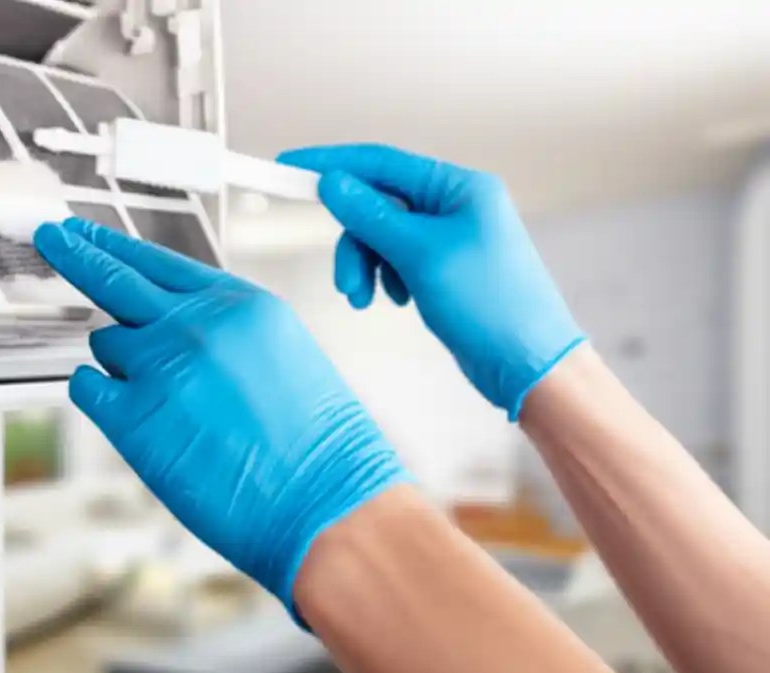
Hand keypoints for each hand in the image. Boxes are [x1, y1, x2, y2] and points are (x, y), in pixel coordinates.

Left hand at [34, 217, 405, 618]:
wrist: (326, 506)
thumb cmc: (318, 448)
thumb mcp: (282, 356)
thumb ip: (224, 330)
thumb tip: (168, 325)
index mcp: (239, 303)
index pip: (158, 261)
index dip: (114, 244)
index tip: (83, 232)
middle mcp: (195, 323)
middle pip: (112, 276)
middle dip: (75, 252)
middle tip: (51, 236)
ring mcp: (159, 367)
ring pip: (106, 344)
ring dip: (123, 366)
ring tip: (175, 408)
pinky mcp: (131, 418)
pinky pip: (88, 387)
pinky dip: (101, 399)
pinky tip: (141, 421)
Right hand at [278, 144, 583, 418]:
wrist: (528, 363)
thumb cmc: (490, 305)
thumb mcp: (421, 255)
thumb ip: (373, 216)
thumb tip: (333, 182)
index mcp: (459, 187)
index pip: (382, 162)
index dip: (332, 164)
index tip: (290, 167)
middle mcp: (455, 205)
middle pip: (378, 204)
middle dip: (354, 241)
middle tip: (346, 283)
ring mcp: (451, 236)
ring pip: (382, 235)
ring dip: (366, 265)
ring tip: (368, 299)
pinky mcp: (444, 267)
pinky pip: (396, 259)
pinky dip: (384, 278)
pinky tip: (397, 301)